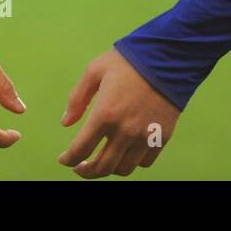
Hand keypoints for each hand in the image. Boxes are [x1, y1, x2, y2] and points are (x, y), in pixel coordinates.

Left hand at [58, 48, 179, 177]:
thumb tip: (66, 123)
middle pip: (102, 167)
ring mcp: (145, 136)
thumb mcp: (94, 71)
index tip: (64, 160)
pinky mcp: (161, 137)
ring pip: (124, 168)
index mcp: (104, 114)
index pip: (81, 149)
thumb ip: (77, 98)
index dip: (69, 159)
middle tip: (80, 168)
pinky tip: (125, 153)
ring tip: (103, 162)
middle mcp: (124, 130)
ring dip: (109, 169)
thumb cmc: (127, 62)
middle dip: (87, 172)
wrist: (166, 58)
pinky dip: (132, 162)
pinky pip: (144, 162)